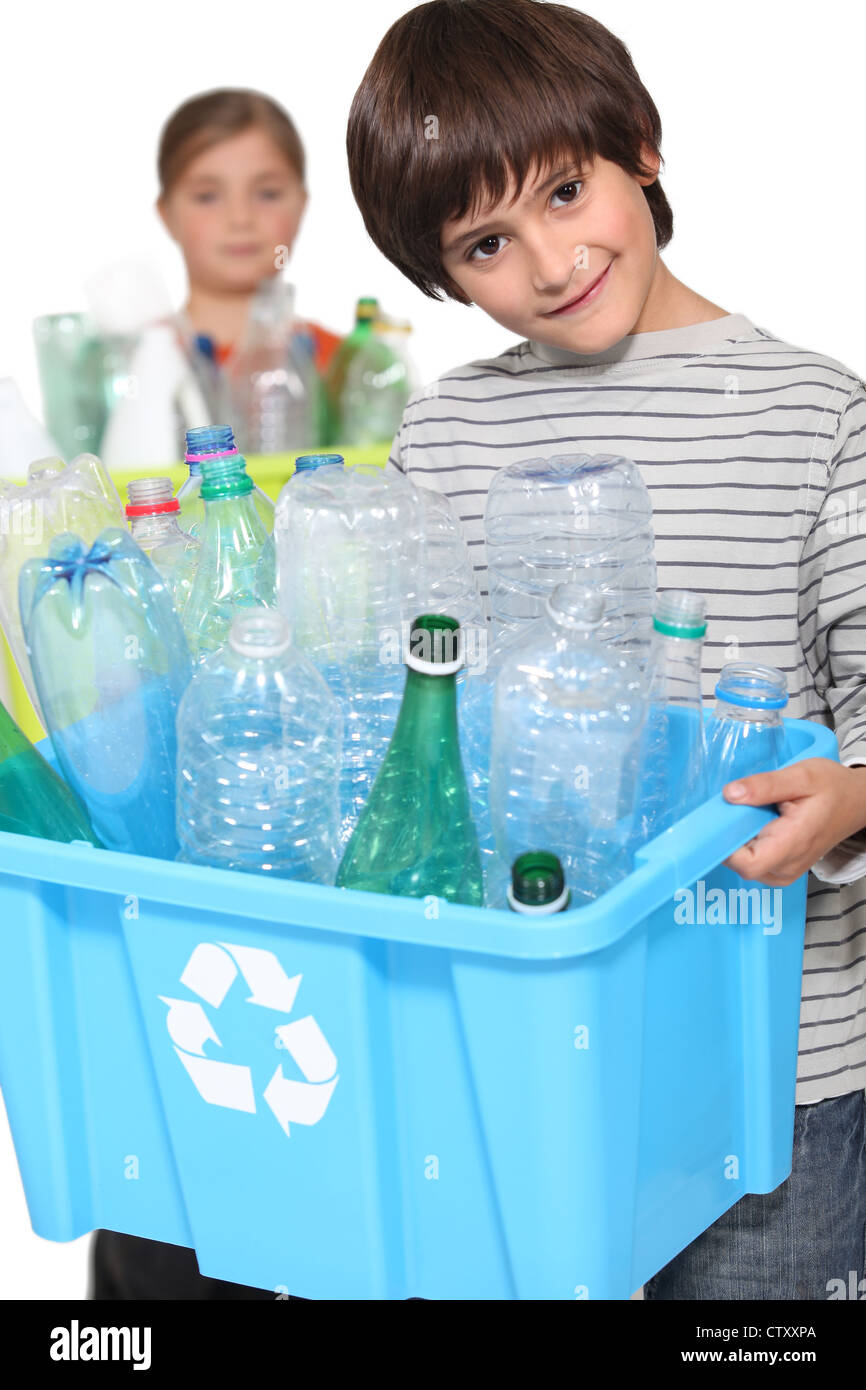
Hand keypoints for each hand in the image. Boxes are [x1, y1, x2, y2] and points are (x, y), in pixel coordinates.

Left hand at [722, 758, 865, 885]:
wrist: (856, 802)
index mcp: (793, 843)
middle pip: (740, 864)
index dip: (724, 845)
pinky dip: (746, 843)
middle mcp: (787, 866)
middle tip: (731, 808)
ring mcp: (784, 871)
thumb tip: (730, 793)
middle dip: (728, 837)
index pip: (747, 864)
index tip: (714, 821)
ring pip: (743, 864)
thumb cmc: (832, 788)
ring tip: (748, 813)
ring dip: (737, 839)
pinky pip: (752, 861)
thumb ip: (765, 785)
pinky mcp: (780, 868)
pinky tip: (754, 823)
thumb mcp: (802, 776)